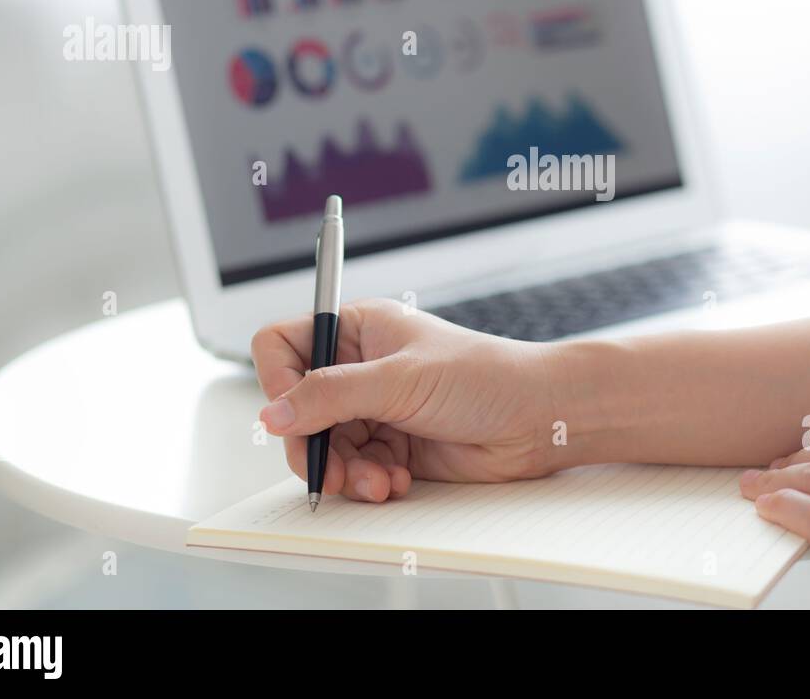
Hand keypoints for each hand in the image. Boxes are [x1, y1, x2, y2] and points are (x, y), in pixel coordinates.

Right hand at [252, 299, 561, 501]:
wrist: (535, 419)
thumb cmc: (485, 377)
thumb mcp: (401, 379)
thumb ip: (332, 395)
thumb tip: (274, 412)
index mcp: (358, 328)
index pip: (284, 346)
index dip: (277, 381)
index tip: (290, 414)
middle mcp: (361, 367)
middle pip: (298, 409)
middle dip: (313, 445)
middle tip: (331, 470)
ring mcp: (375, 409)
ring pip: (325, 447)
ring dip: (346, 471)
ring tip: (377, 481)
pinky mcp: (392, 446)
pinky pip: (355, 470)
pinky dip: (369, 482)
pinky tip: (397, 481)